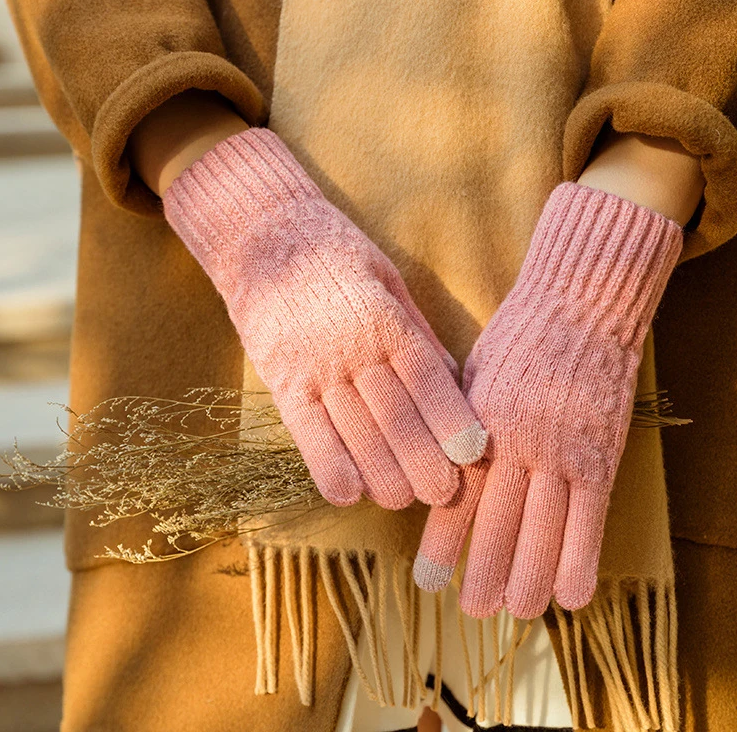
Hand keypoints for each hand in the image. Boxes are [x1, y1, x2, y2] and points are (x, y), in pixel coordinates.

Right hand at [160, 127, 487, 509]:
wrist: (263, 236)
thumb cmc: (339, 258)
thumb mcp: (390, 283)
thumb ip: (419, 334)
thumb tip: (453, 381)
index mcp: (386, 320)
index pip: (426, 380)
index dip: (451, 422)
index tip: (473, 456)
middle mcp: (352, 348)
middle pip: (395, 417)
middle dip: (423, 462)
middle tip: (445, 493)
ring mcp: (314, 367)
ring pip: (354, 433)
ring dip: (382, 475)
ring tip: (403, 499)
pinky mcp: (280, 382)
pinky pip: (305, 433)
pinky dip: (328, 467)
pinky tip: (349, 494)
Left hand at [413, 181, 682, 617]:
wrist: (578, 303)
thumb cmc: (518, 338)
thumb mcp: (471, 374)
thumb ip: (456, 425)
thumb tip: (434, 469)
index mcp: (478, 422)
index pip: (456, 495)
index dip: (442, 543)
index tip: (427, 581)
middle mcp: (517, 441)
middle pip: (497, 522)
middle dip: (483, 571)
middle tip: (472, 608)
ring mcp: (563, 449)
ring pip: (544, 529)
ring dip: (528, 577)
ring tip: (515, 610)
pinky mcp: (602, 453)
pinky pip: (592, 517)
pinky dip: (582, 559)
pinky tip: (571, 595)